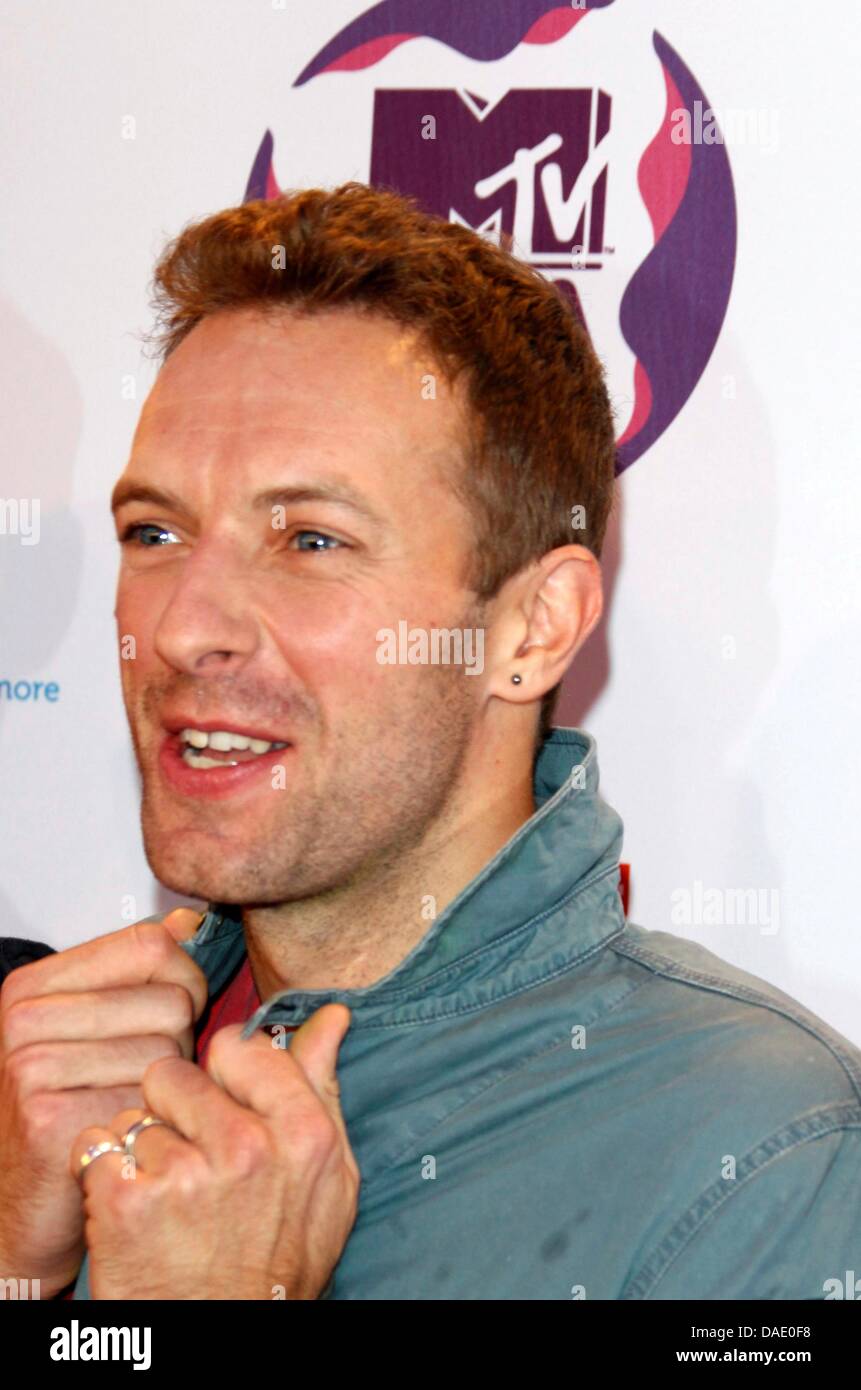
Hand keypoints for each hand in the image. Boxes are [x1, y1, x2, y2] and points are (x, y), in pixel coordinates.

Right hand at [0, 908, 206, 1294]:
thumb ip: (143, 971)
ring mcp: (32, 1067)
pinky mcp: (49, 1119)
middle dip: (177, 1042)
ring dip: (169, 1085)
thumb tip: (188, 920)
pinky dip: (155, 1120)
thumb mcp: (103, 1027)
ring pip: (168, 1049)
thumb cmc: (72, 1111)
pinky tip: (126, 1133)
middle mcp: (25, 1019)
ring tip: (131, 1105)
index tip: (173, 1011)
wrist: (28, 1207)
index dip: (185, 978)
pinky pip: (151, 1098)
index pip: (152, 944)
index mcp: (35, 984)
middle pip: (170, 998)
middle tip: (137, 1078)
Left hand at [70, 1003, 358, 1299]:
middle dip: (176, 1111)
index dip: (223, 1078)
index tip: (225, 1110)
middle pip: (176, 1073)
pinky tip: (132, 1212)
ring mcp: (185, 1172)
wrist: (223, 1341)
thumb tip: (333, 1015)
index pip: (239, 1047)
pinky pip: (96, 1145)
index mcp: (303, 1132)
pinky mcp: (127, 1199)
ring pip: (136, 1112)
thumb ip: (322, 1088)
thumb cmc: (276, 1264)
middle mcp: (247, 1146)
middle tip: (194, 1167)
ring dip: (141, 1149)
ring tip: (166, 1198)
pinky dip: (103, 1176)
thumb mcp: (325, 1178)